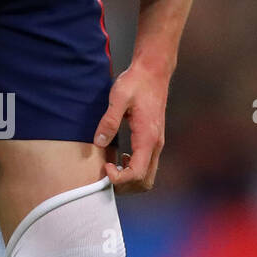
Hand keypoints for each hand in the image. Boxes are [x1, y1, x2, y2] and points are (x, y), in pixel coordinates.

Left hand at [93, 62, 168, 192]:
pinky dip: (134, 170)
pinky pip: (147, 165)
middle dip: (125, 185)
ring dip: (130, 179)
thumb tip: (99, 142)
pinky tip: (120, 158)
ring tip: (112, 167)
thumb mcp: (119, 98)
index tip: (105, 166)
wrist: (153, 71)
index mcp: (148, 138)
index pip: (137, 173)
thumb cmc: (137, 82)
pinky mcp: (154, 140)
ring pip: (148, 176)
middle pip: (145, 181)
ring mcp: (157, 144)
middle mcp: (156, 144)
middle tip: (106, 174)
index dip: (119, 178)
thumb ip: (109, 121)